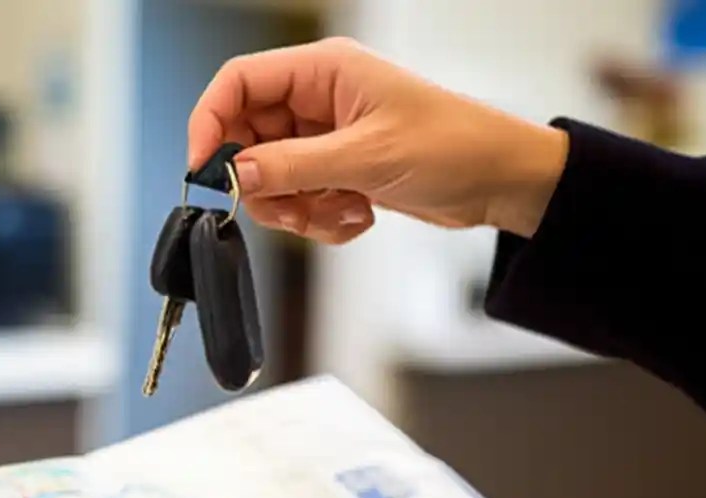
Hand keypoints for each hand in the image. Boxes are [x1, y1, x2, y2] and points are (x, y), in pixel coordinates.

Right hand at [189, 38, 567, 242]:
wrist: (502, 182)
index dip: (209, 122)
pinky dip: (319, 219)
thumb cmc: (454, 146)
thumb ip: (292, 165)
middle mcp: (317, 100)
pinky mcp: (335, 172)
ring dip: (295, 208)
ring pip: (269, 178)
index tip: (203, 170)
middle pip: (246, 139)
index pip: (238, 82)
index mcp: (323, 71)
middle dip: (261, 182)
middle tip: (285, 208)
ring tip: (338, 211)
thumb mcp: (366, 157)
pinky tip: (358, 215)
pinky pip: (297, 200)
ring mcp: (325, 138)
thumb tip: (233, 174)